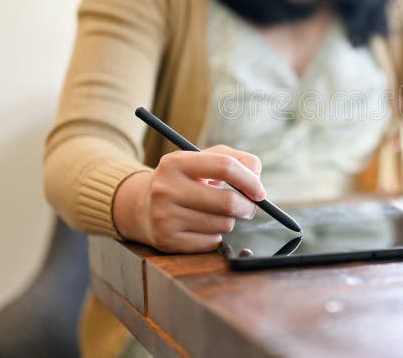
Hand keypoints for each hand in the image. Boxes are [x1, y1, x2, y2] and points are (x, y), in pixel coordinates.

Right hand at [113, 145, 265, 252]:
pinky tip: (202, 226)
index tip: (260, 191)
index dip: (250, 180)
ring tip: (215, 213)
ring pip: (223, 224)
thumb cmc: (186, 179)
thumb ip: (237, 160)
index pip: (225, 166)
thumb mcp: (204, 159)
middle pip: (228, 202)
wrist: (142, 206)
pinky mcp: (167, 240)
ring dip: (229, 221)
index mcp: (176, 162)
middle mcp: (166, 189)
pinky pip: (212, 242)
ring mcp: (164, 216)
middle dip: (247, 207)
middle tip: (248, 207)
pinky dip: (216, 236)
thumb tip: (257, 182)